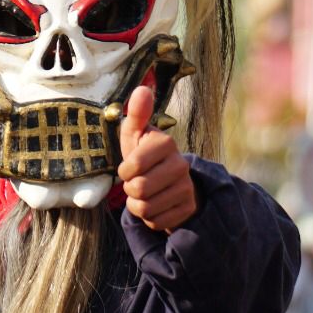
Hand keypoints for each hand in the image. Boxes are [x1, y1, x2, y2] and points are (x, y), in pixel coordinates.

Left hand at [117, 85, 197, 231]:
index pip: (132, 167)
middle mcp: (180, 164)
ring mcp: (187, 188)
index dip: (124, 172)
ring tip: (144, 195)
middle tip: (136, 183)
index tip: (128, 169)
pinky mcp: (188, 208)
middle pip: (139, 189)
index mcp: (165, 143)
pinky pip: (156, 222)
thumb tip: (142, 89)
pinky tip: (156, 205)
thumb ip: (136, 113)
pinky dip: (150, 218)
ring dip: (137, 206)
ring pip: (146, 208)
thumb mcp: (135, 135)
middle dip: (130, 191)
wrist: (167, 182)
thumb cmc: (143, 155)